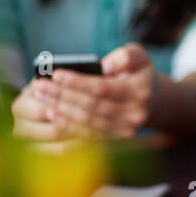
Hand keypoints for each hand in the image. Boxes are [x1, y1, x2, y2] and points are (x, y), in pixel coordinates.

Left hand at [15, 44, 156, 141]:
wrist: (156, 102)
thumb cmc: (139, 73)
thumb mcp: (139, 56)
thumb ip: (125, 55)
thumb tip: (105, 66)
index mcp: (140, 91)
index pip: (102, 88)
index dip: (77, 83)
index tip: (56, 75)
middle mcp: (135, 115)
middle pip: (91, 107)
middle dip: (62, 96)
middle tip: (40, 86)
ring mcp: (126, 131)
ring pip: (88, 123)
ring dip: (61, 111)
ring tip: (41, 98)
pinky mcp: (117, 141)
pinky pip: (88, 135)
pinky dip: (69, 126)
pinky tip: (52, 115)